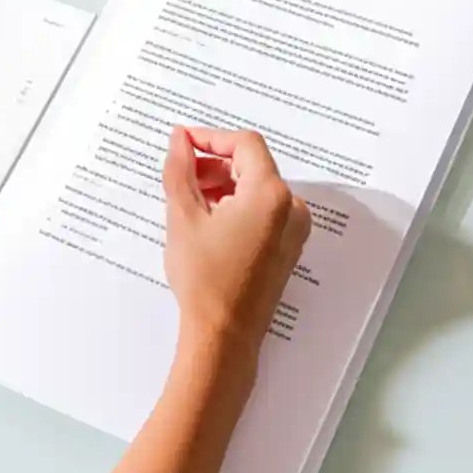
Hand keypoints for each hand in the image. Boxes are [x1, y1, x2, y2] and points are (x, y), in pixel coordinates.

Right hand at [161, 128, 310, 351]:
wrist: (223, 333)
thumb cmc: (205, 280)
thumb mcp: (183, 216)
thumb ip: (180, 169)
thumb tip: (179, 140)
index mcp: (270, 195)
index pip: (245, 145)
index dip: (211, 138)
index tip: (184, 143)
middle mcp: (291, 209)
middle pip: (253, 166)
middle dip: (215, 165)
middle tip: (182, 176)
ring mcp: (293, 231)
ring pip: (257, 189)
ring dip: (224, 187)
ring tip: (191, 204)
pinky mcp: (287, 248)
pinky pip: (264, 212)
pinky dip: (237, 207)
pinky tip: (209, 223)